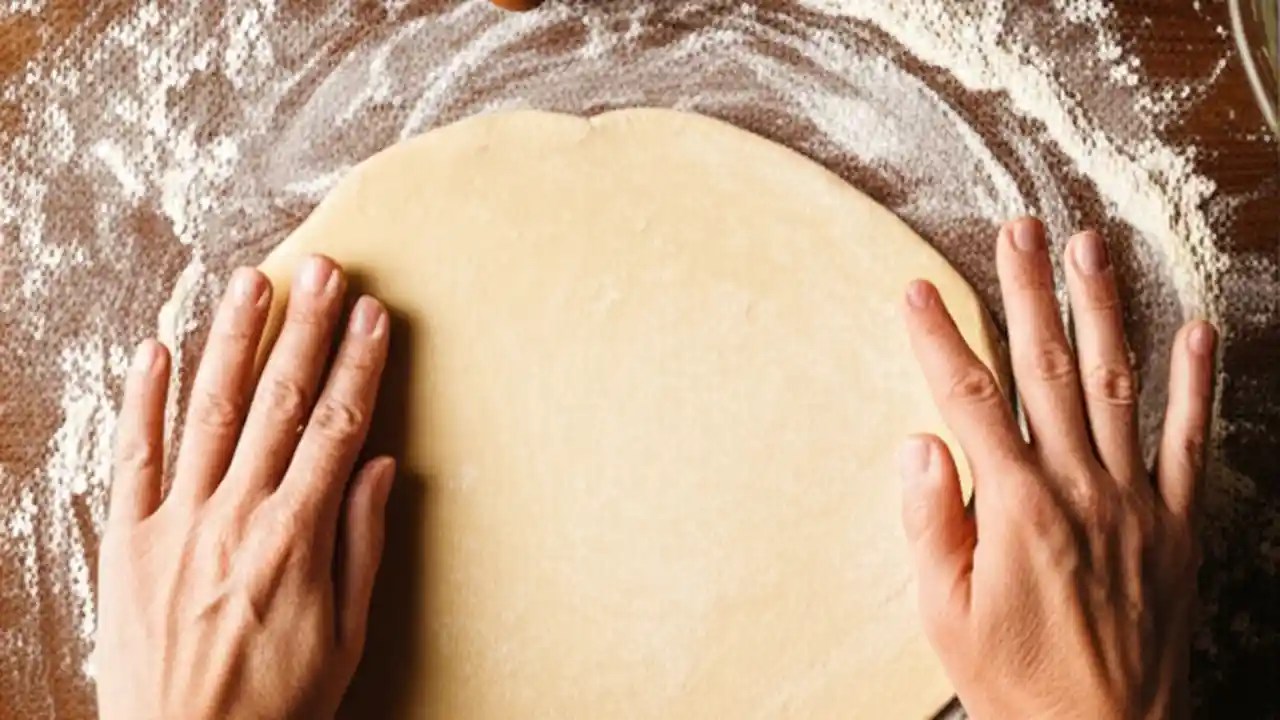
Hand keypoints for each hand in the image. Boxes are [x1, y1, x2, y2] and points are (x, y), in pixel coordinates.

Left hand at [96, 256, 394, 719]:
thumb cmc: (276, 703)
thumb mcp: (343, 637)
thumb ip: (361, 545)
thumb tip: (379, 468)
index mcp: (295, 538)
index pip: (336, 428)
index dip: (357, 365)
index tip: (372, 316)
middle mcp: (235, 515)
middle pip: (278, 403)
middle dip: (305, 330)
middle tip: (324, 271)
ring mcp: (174, 523)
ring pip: (208, 412)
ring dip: (232, 342)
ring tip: (252, 283)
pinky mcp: (126, 541)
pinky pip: (132, 457)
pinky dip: (142, 400)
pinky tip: (154, 350)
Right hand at [899, 218, 1214, 719]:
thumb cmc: (1015, 680)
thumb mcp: (945, 614)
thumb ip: (932, 523)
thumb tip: (921, 443)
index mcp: (1014, 507)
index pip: (969, 401)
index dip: (941, 338)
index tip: (920, 288)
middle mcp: (1079, 488)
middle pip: (1048, 369)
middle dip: (1028, 291)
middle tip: (1019, 230)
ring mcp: (1135, 501)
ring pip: (1119, 385)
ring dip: (1104, 310)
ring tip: (1091, 248)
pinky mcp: (1177, 525)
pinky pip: (1192, 442)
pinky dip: (1197, 385)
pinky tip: (1197, 332)